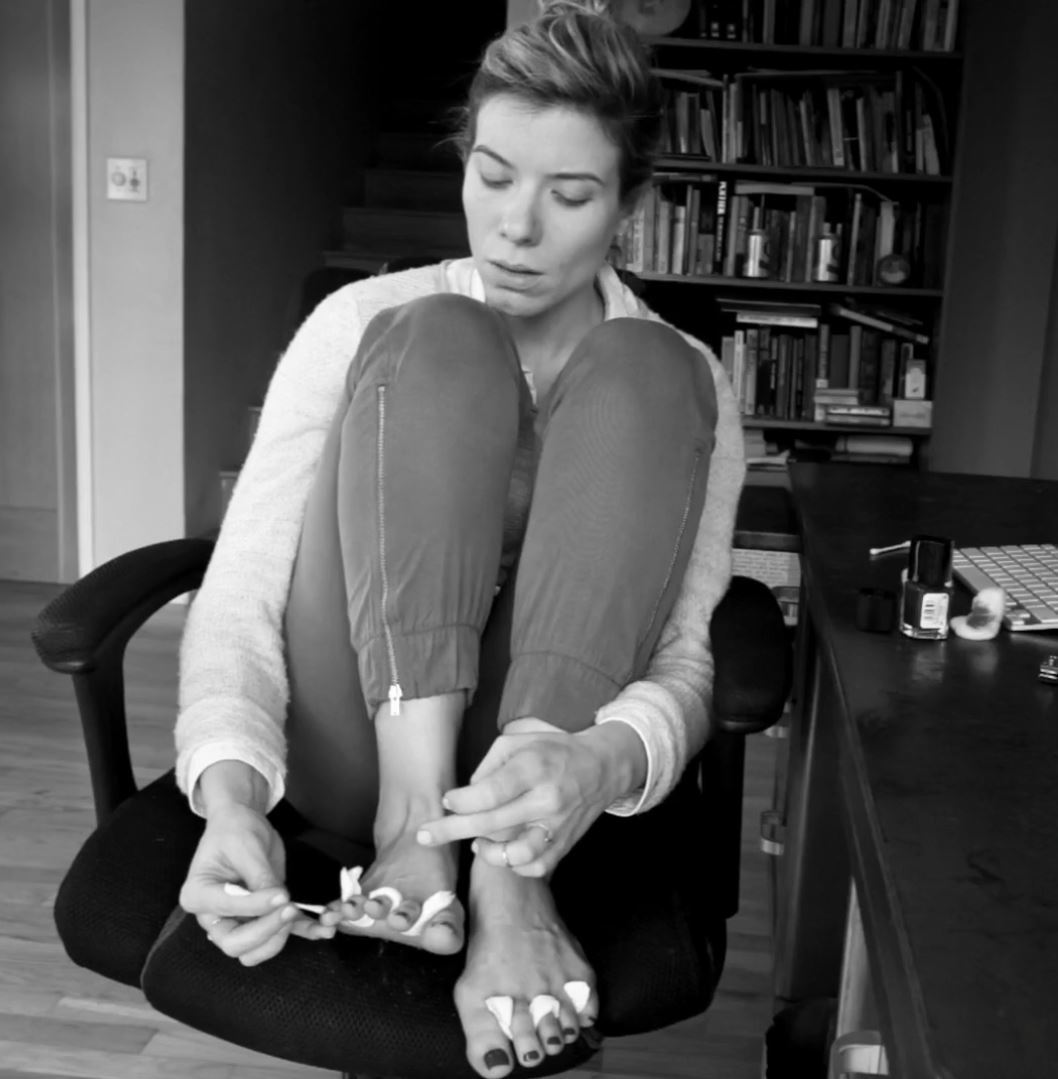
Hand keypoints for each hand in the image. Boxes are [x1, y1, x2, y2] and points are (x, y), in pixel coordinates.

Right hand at [179, 803, 332, 965]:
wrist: (242, 823)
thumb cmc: (234, 831)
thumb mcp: (245, 847)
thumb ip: (259, 877)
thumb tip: (279, 900)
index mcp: (199, 896)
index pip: (225, 911)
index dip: (254, 907)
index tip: (281, 895)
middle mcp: (215, 917)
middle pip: (236, 944)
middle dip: (267, 931)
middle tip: (291, 909)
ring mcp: (238, 921)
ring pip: (257, 949)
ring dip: (283, 938)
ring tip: (311, 920)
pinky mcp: (263, 917)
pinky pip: (280, 934)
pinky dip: (302, 933)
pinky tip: (323, 929)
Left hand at [417, 718, 644, 877]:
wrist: (602, 766)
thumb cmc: (553, 750)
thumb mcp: (519, 740)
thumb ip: (489, 765)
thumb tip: (466, 794)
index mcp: (534, 768)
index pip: (490, 792)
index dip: (462, 801)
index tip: (446, 801)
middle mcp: (547, 800)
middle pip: (492, 823)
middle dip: (452, 830)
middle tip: (425, 835)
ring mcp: (558, 826)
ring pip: (516, 854)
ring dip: (487, 852)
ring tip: (475, 844)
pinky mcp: (565, 844)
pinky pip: (534, 866)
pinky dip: (513, 865)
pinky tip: (501, 852)